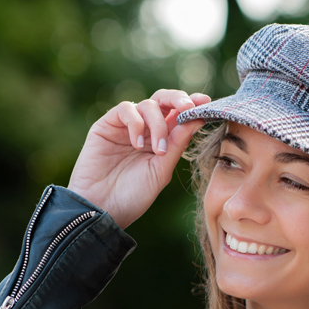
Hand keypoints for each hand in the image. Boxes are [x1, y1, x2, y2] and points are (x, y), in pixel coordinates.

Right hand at [68, 89, 210, 228]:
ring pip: (148, 105)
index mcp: (162, 142)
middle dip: (179, 99)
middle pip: (164, 101)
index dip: (192, 106)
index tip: (206, 102)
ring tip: (157, 150)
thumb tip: (197, 119)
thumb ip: (178, 144)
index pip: (178, 117)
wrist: (102, 209)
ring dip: (158, 125)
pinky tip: (137, 144)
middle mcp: (145, 131)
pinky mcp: (107, 125)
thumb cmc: (132, 196)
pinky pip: (126, 109)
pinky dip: (136, 123)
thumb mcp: (161, 171)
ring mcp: (126, 127)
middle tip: (188, 108)